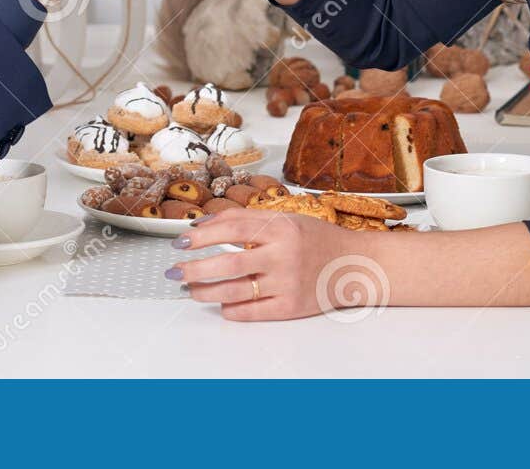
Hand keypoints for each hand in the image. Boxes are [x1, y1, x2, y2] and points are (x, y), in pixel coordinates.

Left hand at [171, 209, 390, 320]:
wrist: (354, 264)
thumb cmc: (316, 238)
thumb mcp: (287, 218)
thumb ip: (248, 219)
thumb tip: (204, 224)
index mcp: (281, 227)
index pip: (232, 227)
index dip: (202, 235)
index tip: (181, 241)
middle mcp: (283, 254)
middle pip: (229, 262)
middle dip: (195, 269)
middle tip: (175, 271)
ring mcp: (288, 282)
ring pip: (235, 290)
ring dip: (206, 292)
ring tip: (190, 290)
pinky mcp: (291, 307)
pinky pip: (253, 312)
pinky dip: (232, 310)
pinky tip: (221, 305)